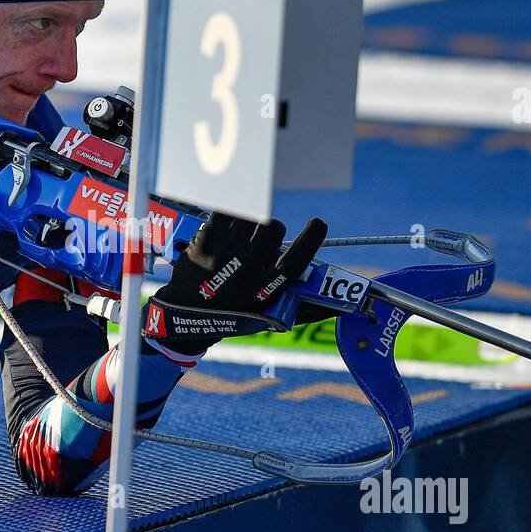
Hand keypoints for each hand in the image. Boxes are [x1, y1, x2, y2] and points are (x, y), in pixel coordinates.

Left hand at [144, 212, 326, 354]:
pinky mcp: (205, 244)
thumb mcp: (269, 316)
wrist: (186, 319)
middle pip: (272, 228)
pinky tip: (227, 222)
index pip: (296, 259)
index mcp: (265, 290)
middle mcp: (247, 271)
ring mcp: (225, 256)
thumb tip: (345, 306)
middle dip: (270, 229)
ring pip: (250, 217)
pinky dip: (229, 213)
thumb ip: (304, 307)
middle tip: (260, 239)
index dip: (311, 239)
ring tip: (239, 235)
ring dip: (248, 221)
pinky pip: (225, 213)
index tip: (318, 223)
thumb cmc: (234, 315)